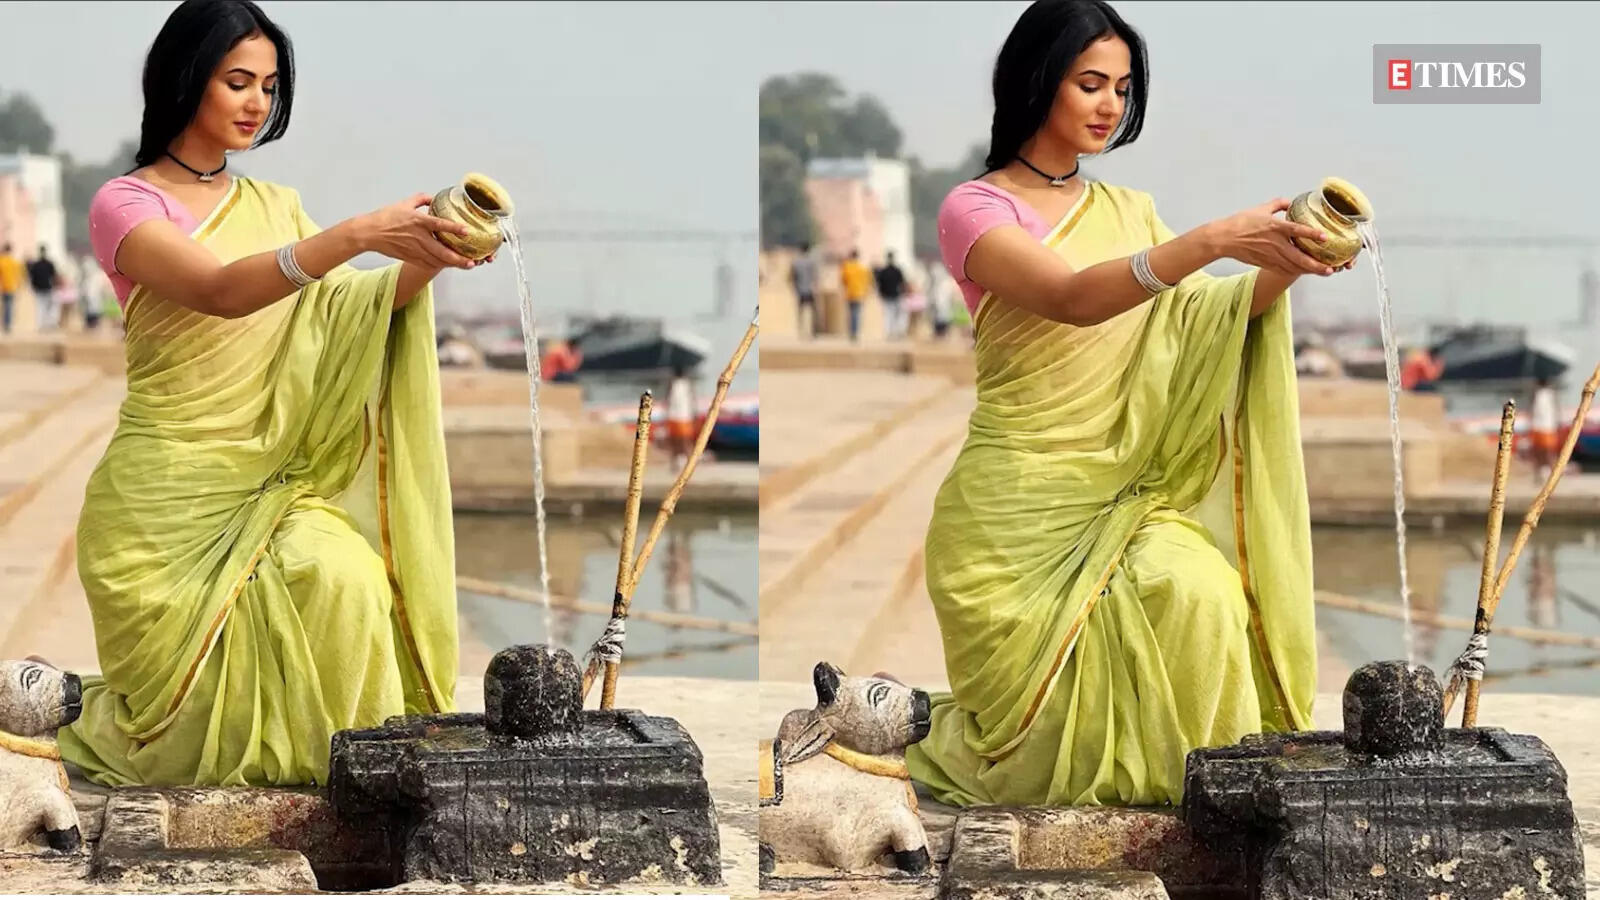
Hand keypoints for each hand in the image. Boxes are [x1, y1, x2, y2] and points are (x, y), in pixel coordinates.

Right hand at [356, 194, 475, 268]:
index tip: (467, 231)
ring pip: (437, 261)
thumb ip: (421, 199)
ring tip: (467, 265)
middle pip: (442, 251)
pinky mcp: (410, 258)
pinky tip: (449, 266)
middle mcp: (418, 237)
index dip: (454, 228)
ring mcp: (415, 250)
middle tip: (473, 261)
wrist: (369, 233)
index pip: (439, 225)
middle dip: (459, 258)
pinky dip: (440, 266)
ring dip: (453, 265)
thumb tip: (434, 197)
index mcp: (418, 221)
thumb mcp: (404, 203)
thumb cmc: (386, 216)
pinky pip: (428, 265)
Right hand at [1209, 198, 1336, 276]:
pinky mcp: (1265, 263)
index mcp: (1275, 227)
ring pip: (1294, 267)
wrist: (1224, 239)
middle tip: (1331, 268)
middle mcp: (1275, 243)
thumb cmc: (1240, 222)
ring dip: (1310, 271)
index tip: (1326, 238)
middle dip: (1316, 265)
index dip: (1312, 234)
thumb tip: (1290, 202)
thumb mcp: (1261, 209)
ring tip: (1324, 272)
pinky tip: (1304, 272)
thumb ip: (1278, 204)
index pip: (1297, 231)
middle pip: (1299, 258)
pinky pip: (1283, 270)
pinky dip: (1295, 272)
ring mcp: (1270, 256)